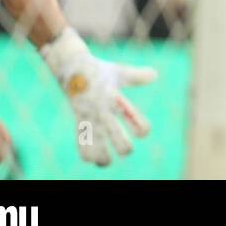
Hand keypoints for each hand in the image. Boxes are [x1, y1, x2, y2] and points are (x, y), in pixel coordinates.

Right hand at [39, 28, 155, 165]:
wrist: (69, 66)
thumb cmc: (99, 70)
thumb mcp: (119, 72)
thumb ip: (137, 76)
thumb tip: (155, 75)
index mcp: (115, 98)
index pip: (133, 118)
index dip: (141, 128)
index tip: (142, 129)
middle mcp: (103, 109)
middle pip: (118, 138)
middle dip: (124, 148)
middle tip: (125, 148)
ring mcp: (88, 117)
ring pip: (96, 148)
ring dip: (103, 157)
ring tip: (107, 159)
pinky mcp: (77, 122)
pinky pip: (80, 144)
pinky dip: (88, 155)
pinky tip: (94, 156)